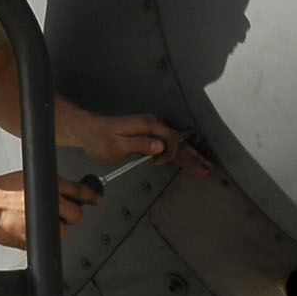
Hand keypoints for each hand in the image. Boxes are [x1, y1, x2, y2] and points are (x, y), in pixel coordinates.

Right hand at [0, 171, 103, 249]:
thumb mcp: (26, 178)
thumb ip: (45, 186)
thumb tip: (56, 192)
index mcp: (50, 185)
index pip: (79, 191)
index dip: (91, 196)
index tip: (96, 198)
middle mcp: (51, 203)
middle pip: (77, 215)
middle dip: (70, 216)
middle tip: (60, 215)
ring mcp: (44, 223)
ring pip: (63, 231)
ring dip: (56, 229)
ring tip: (37, 222)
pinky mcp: (35, 239)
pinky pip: (47, 242)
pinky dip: (40, 238)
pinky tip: (27, 228)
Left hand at [66, 110, 212, 178]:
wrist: (89, 130)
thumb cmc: (99, 137)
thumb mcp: (116, 145)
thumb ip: (139, 145)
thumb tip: (160, 146)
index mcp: (147, 124)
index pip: (171, 139)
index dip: (169, 153)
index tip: (156, 163)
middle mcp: (153, 124)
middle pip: (180, 142)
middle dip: (194, 157)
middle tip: (207, 170)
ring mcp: (152, 129)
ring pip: (178, 145)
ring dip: (192, 157)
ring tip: (206, 169)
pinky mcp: (149, 135)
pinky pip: (169, 145)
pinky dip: (181, 155)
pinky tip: (191, 161)